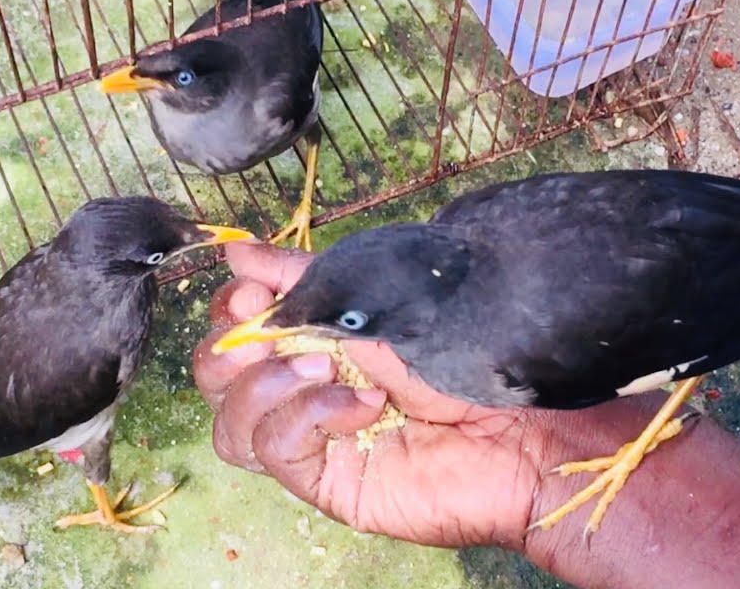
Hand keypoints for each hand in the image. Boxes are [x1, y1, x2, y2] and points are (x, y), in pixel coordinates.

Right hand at [192, 242, 553, 549]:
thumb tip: (237, 257)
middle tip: (275, 330)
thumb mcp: (378, 297)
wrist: (522, 423)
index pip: (235, 330)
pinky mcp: (326, 482)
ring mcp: (312, 441)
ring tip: (323, 366)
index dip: (231, 308)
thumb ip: (306, 280)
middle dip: (233, 346)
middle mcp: (301, 392)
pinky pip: (273, 449)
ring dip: (265, 382)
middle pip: (216, 378)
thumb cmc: (464, 355)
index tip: (254, 288)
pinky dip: (306, 415)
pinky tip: (360, 405)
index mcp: (311, 342)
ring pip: (229, 422)